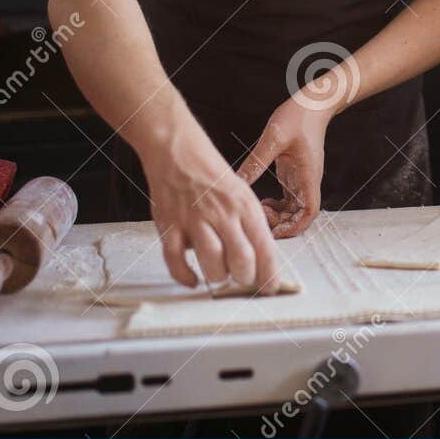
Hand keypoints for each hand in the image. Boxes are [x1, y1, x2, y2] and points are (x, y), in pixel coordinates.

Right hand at [138, 126, 281, 292]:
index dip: (269, 275)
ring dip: (218, 277)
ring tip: (218, 276)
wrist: (177, 150)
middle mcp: (223, 214)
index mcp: (245, 207)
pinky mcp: (169, 225)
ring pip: (212, 262)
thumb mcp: (241, 194)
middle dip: (244, 279)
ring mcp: (195, 220)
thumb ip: (249, 225)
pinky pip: (175, 260)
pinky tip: (192, 279)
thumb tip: (259, 259)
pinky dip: (185, 276)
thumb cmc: (211, 174)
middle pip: (241, 259)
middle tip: (242, 281)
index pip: (265, 248)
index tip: (270, 288)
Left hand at [237, 96, 330, 237]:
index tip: (276, 230)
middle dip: (282, 223)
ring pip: (294, 208)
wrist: (314, 102)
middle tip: (259, 220)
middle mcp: (308, 180)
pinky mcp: (295, 173)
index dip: (295, 226)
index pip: (310, 210)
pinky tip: (262, 201)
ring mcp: (302, 178)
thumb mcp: (273, 138)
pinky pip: (288, 198)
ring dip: (278, 215)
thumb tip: (236, 182)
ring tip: (258, 210)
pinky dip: (277, 205)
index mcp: (308, 174)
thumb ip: (256, 161)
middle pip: (300, 214)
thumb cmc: (300, 116)